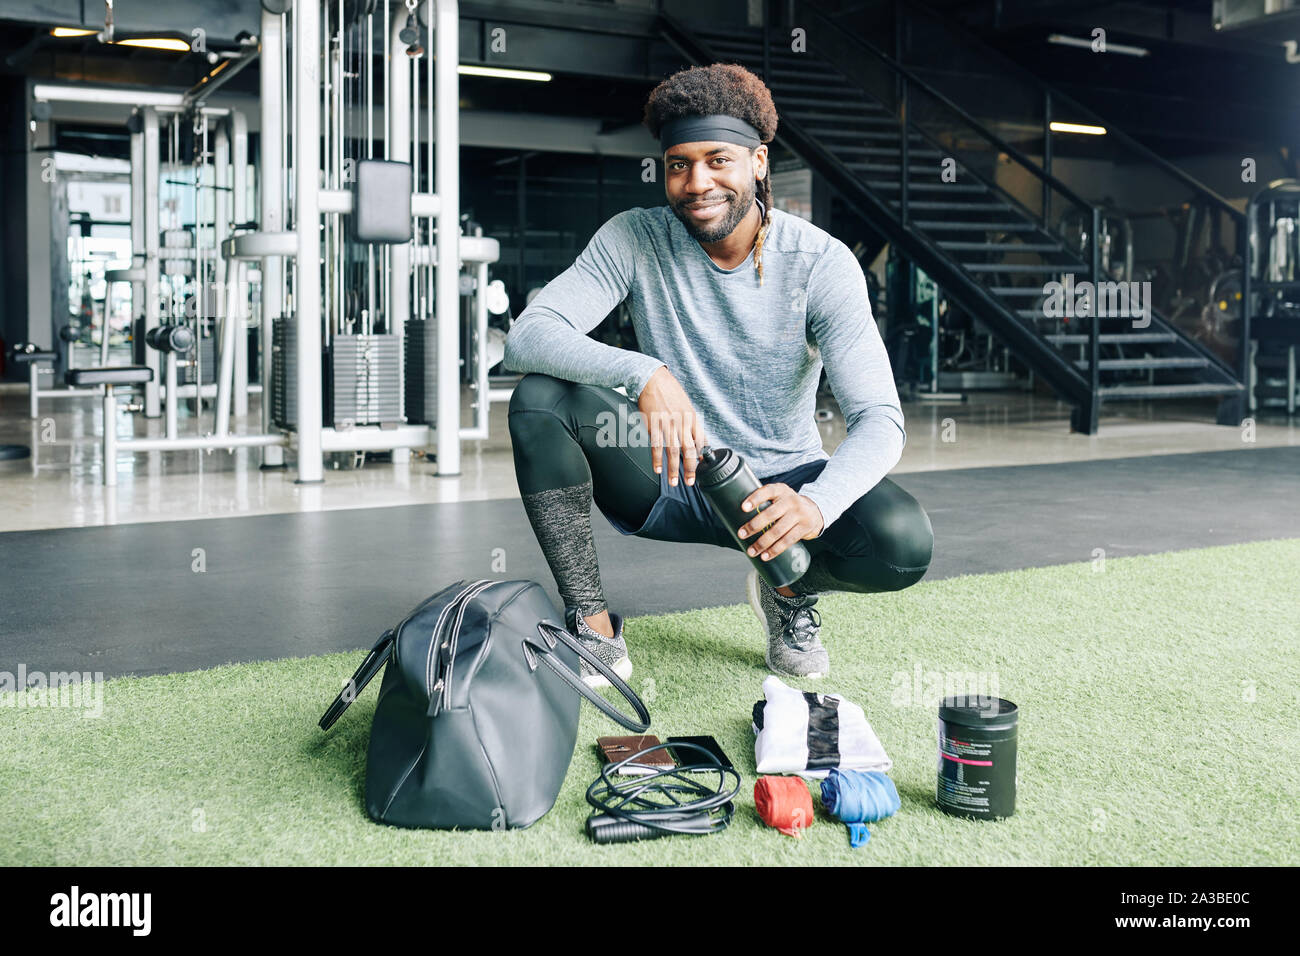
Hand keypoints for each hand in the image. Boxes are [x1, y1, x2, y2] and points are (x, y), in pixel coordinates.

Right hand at [637, 365, 707, 486]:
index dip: (702, 455)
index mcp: (691, 418)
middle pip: (689, 450)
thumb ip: (690, 422)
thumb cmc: (669, 391)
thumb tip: (696, 438)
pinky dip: (657, 460)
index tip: (701, 467)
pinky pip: (656, 446)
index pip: (701, 440)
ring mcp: (667, 424)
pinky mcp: (653, 425)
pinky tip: (658, 469)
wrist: (652, 379)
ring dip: (674, 469)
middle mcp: (681, 422)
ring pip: (673, 452)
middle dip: (690, 468)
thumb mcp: (686, 405)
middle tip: (690, 481)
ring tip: (674, 481)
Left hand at [736, 484, 824, 560]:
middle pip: (770, 514)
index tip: (743, 508)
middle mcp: (791, 501)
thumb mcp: (779, 497)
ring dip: (762, 543)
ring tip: (751, 551)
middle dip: (754, 526)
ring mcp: (799, 514)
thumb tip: (736, 516)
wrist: (814, 511)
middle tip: (741, 534)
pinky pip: (787, 541)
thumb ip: (764, 502)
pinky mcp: (804, 528)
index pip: (767, 491)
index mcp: (781, 490)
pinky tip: (765, 556)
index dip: (755, 499)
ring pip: (778, 531)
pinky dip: (775, 550)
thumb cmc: (787, 505)